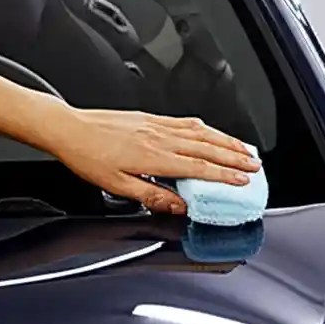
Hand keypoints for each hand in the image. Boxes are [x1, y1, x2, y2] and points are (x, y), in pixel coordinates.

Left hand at [37, 108, 258, 214]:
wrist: (70, 128)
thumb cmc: (88, 156)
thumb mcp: (117, 186)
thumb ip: (151, 196)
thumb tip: (178, 206)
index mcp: (154, 158)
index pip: (199, 168)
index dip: (224, 175)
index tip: (242, 180)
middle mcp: (161, 138)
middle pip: (207, 148)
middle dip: (235, 157)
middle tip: (254, 165)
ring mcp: (158, 125)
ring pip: (202, 133)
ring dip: (226, 141)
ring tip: (244, 149)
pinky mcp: (152, 118)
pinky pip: (187, 122)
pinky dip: (206, 128)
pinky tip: (213, 132)